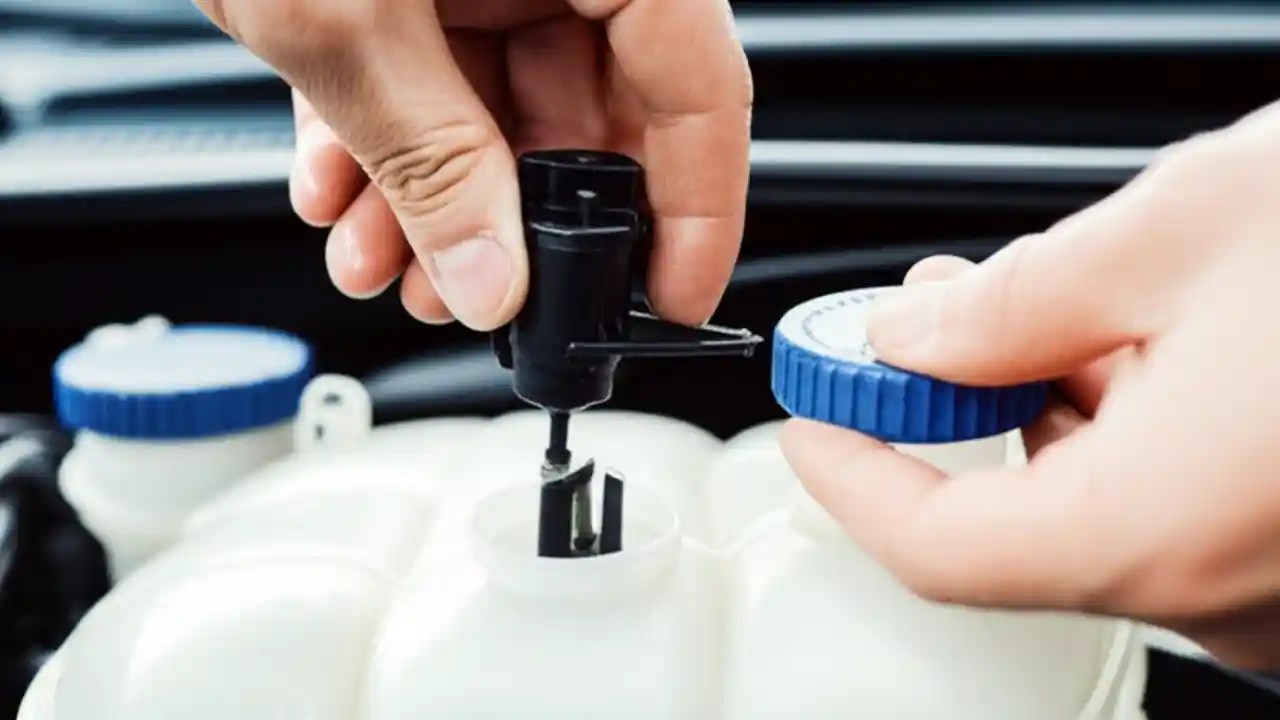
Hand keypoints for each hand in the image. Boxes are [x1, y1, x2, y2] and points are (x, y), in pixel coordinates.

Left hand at [193, 0, 751, 329]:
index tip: (666, 302)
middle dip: (520, 223)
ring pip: (503, 107)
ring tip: (384, 261)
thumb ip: (430, 159)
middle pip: (594, 111)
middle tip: (479, 294)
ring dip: (437, 199)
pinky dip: (387, 139)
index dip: (698, 213)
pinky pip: (436, 73)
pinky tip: (341, 191)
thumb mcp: (346, 20)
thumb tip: (493, 281)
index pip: (698, 86)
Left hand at [782, 101, 1279, 668]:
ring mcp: (1279, 586)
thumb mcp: (1171, 233)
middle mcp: (1225, 591)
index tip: (812, 420)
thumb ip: (1008, 309)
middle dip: (959, 412)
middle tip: (936, 317)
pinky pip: (1180, 507)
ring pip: (1101, 507)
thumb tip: (908, 344)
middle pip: (1016, 521)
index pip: (934, 547)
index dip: (852, 479)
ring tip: (1066, 301)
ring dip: (1052, 408)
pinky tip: (1155, 343)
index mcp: (1162, 528)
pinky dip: (1134, 429)